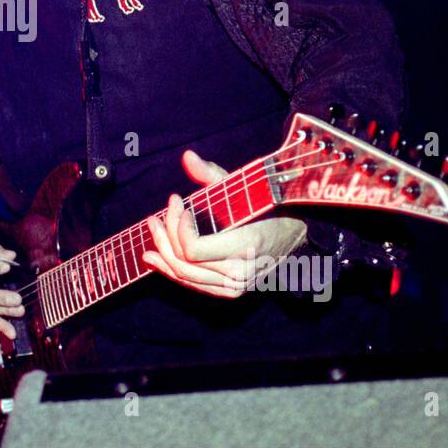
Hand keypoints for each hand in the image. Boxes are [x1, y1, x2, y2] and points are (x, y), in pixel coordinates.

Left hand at [141, 150, 306, 298]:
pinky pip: (194, 284)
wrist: (294, 236)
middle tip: (155, 216)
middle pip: (184, 263)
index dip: (179, 226)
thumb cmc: (267, 207)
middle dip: (164, 237)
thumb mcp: (243, 188)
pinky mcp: (229, 291)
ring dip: (163, 254)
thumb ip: (212, 175)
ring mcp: (234, 286)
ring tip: (152, 232)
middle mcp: (238, 273)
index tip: (178, 202)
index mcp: (244, 247)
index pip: (193, 249)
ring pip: (185, 276)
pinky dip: (171, 271)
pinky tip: (155, 257)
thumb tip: (187, 156)